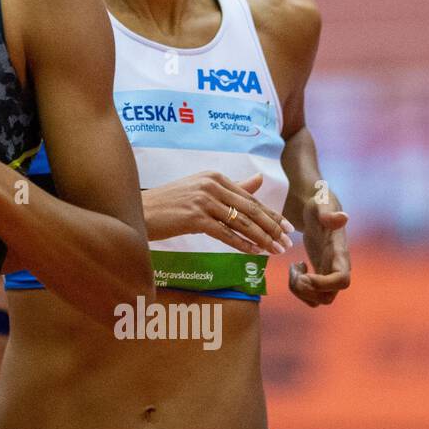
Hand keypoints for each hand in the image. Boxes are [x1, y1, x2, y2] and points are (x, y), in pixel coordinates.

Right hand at [141, 172, 293, 254]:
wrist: (140, 210)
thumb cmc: (170, 203)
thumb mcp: (202, 190)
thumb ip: (232, 187)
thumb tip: (259, 180)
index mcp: (214, 176)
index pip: (251, 198)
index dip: (272, 214)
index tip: (288, 228)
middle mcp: (211, 185)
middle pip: (250, 209)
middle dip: (272, 228)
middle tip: (287, 243)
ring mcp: (203, 200)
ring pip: (241, 222)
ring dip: (261, 238)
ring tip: (275, 250)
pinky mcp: (194, 217)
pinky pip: (225, 233)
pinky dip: (241, 243)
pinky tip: (253, 252)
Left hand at [290, 203, 350, 306]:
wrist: (318, 209)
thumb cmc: (320, 204)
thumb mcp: (322, 205)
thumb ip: (329, 213)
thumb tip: (343, 218)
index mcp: (340, 254)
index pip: (342, 281)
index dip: (323, 284)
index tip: (304, 275)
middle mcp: (338, 268)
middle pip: (328, 297)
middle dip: (306, 290)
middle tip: (294, 271)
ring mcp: (329, 273)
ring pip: (319, 299)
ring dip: (300, 291)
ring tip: (293, 269)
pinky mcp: (320, 273)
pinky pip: (312, 294)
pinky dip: (299, 288)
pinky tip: (295, 268)